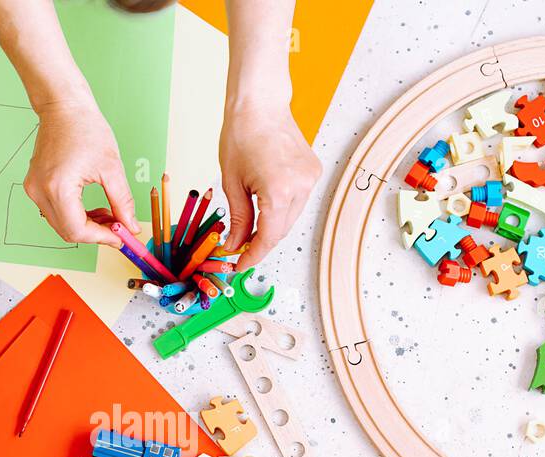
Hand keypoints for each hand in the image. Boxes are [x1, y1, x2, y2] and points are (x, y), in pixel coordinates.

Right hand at [24, 102, 139, 245]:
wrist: (64, 106)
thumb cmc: (86, 128)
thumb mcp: (111, 168)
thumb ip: (122, 202)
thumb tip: (130, 226)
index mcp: (57, 187)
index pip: (78, 230)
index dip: (102, 238)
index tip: (121, 237)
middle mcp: (39, 191)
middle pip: (68, 231)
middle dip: (96, 233)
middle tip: (119, 227)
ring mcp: (34, 189)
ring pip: (62, 224)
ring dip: (86, 225)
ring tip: (109, 213)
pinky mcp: (35, 186)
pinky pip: (56, 212)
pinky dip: (76, 215)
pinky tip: (93, 207)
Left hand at [218, 105, 321, 270]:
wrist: (260, 103)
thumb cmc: (241, 134)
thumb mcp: (231, 183)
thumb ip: (237, 219)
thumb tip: (235, 246)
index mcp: (278, 192)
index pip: (268, 237)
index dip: (253, 256)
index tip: (240, 266)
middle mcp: (300, 187)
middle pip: (281, 230)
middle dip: (261, 243)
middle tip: (240, 250)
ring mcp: (310, 179)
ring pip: (290, 218)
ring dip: (272, 226)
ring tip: (251, 228)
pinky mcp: (313, 171)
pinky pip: (297, 201)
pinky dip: (282, 209)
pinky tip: (266, 206)